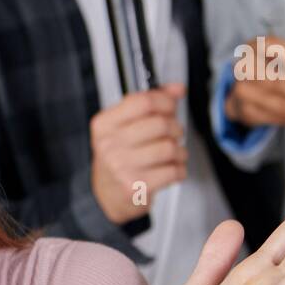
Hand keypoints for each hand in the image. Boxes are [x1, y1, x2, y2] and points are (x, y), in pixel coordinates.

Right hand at [90, 82, 187, 223]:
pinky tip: (170, 169)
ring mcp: (122, 167)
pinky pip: (173, 170)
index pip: (143, 102)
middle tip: (173, 133)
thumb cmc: (118, 157)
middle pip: (160, 124)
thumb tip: (177, 89)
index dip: (165, 101)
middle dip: (175, 127)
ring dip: (179, 150)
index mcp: (104, 125)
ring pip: (170, 148)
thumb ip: (149, 104)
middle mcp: (109, 145)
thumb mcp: (124, 126)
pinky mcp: (136, 186)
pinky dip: (179, 169)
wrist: (107, 195)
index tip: (171, 105)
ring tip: (172, 154)